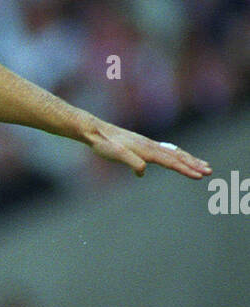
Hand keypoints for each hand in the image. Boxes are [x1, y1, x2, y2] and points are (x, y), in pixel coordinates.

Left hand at [88, 125, 210, 178]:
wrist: (96, 131)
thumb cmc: (105, 145)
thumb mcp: (116, 155)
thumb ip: (130, 162)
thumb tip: (142, 171)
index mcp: (147, 150)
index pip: (171, 162)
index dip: (186, 169)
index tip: (200, 176)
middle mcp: (151, 146)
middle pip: (177, 156)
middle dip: (194, 164)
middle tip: (210, 171)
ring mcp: (148, 144)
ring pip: (174, 152)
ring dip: (189, 159)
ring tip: (203, 164)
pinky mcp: (143, 145)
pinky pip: (166, 151)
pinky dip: (177, 155)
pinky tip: (179, 158)